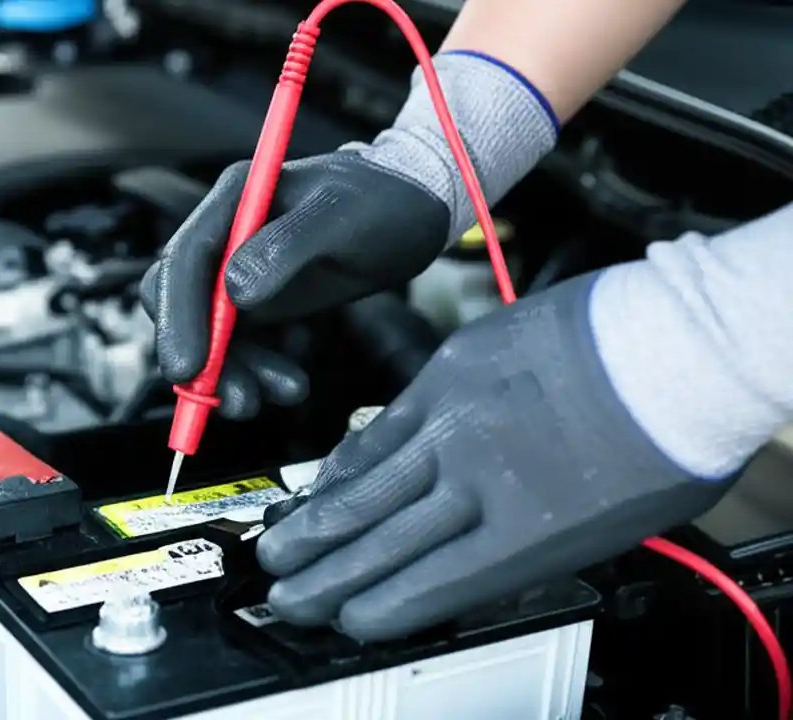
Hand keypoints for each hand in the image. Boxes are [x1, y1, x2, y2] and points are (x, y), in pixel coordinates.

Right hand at [140, 150, 449, 417]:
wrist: (414, 211)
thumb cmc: (384, 202)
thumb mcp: (343, 217)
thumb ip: (286, 247)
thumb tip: (235, 292)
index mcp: (234, 200)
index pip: (182, 260)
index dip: (178, 316)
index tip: (189, 367)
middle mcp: (224, 235)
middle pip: (179, 302)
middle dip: (201, 357)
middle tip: (235, 399)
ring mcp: (236, 271)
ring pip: (207, 334)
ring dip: (233, 374)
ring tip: (282, 393)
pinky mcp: (255, 302)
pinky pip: (238, 347)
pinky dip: (257, 372)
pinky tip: (290, 383)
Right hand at [255, 274, 732, 641]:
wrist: (682, 342)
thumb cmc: (664, 438)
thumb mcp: (602, 528)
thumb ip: (519, 551)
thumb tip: (455, 563)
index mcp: (522, 534)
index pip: (421, 588)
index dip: (372, 609)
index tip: (341, 620)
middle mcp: (479, 480)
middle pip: (377, 543)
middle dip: (321, 576)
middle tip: (283, 592)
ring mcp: (456, 421)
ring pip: (365, 486)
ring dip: (314, 523)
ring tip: (279, 546)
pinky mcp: (448, 370)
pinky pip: (383, 427)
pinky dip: (348, 461)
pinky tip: (324, 481)